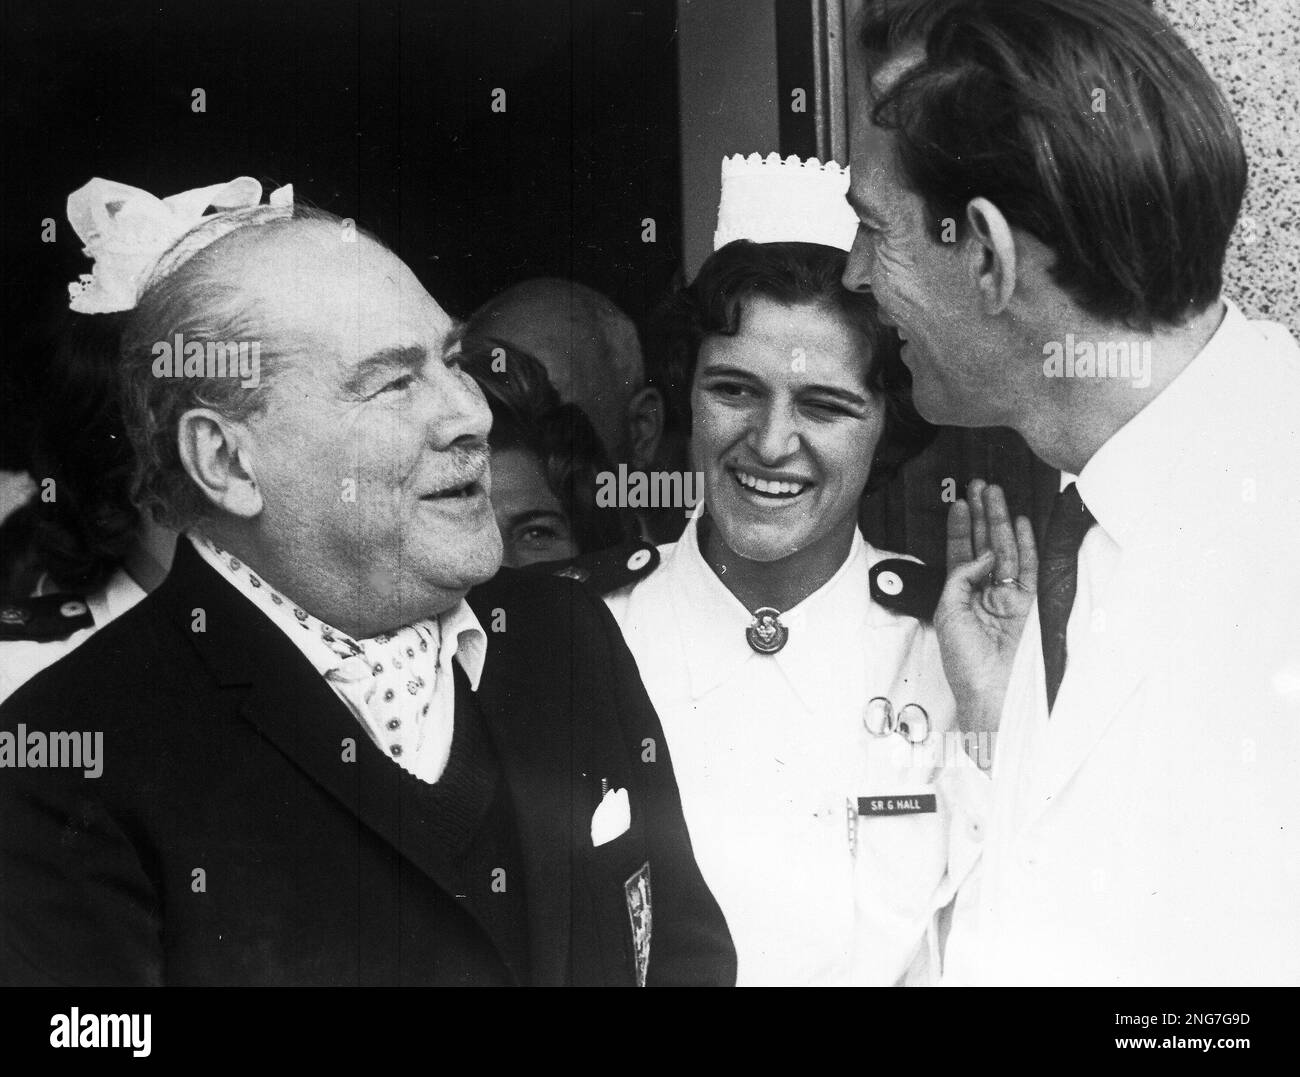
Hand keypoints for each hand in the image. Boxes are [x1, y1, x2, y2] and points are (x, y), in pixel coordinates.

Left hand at [934, 480, 1036, 751]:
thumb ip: (961, 577)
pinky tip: (1020, 522)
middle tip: (978, 486)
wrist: (994, 694)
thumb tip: (983, 554)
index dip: (960, 529)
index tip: (958, 503)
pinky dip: (1025, 543)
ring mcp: (1011, 599)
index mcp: (961, 600)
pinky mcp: (1033, 605)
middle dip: (981, 516)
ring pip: (1005, 551)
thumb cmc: (966, 663)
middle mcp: (986, 596)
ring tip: (994, 493)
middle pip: (984, 546)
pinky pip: (1028, 567)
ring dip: (1000, 522)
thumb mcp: (948, 613)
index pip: (960, 556)